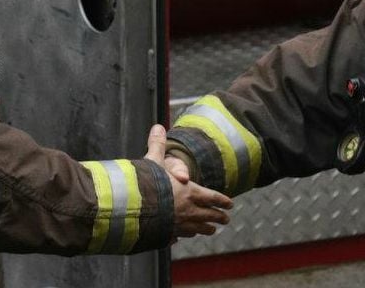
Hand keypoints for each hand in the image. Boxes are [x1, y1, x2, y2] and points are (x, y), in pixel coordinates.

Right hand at [145, 124, 232, 238]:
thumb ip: (157, 145)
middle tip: (226, 219)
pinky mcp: (166, 234)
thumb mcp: (153, 161)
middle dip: (219, 216)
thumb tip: (158, 126)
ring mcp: (178, 225)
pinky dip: (184, 235)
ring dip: (206, 229)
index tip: (231, 203)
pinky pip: (179, 235)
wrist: (133, 210)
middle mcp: (188, 210)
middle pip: (208, 215)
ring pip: (197, 228)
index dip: (222, 200)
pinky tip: (182, 238)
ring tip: (212, 231)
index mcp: (189, 192)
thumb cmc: (146, 184)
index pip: (211, 197)